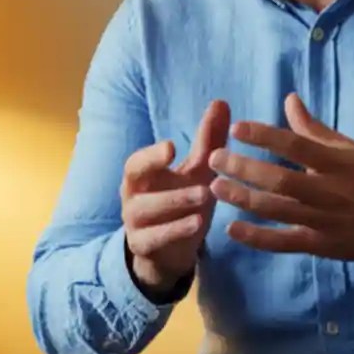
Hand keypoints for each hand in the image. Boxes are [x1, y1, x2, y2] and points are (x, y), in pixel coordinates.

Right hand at [121, 100, 229, 296]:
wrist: (168, 252)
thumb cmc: (181, 203)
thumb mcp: (196, 172)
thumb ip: (208, 140)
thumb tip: (221, 102)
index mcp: (141, 175)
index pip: (138, 160)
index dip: (152, 154)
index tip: (172, 146)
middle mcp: (132, 196)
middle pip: (132, 180)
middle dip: (155, 170)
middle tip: (185, 165)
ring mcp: (135, 223)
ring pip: (145, 210)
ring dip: (175, 201)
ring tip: (205, 195)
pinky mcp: (144, 246)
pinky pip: (155, 238)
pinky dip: (175, 230)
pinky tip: (198, 223)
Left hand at [208, 93, 353, 269]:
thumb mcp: (349, 149)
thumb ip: (314, 129)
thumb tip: (289, 99)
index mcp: (337, 163)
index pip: (297, 146)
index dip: (265, 136)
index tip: (237, 128)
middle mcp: (328, 192)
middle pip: (280, 181)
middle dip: (244, 169)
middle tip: (215, 158)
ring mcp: (322, 221)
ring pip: (276, 210)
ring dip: (243, 199)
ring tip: (214, 187)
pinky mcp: (317, 245)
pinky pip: (283, 243)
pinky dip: (257, 238)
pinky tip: (231, 229)